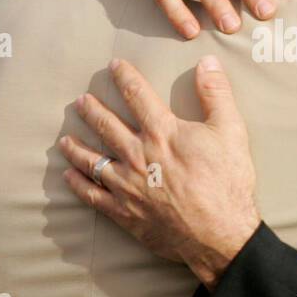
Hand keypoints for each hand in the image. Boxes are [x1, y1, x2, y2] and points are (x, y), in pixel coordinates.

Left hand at [59, 56, 260, 289]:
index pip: (137, 95)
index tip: (114, 66)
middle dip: (92, 110)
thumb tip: (207, 62)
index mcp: (162, 132)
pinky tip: (69, 176)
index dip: (124, 77)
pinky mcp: (125, 212)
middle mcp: (138, 155)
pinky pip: (93, 195)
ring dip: (77, 147)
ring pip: (92, 160)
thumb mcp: (231, 131)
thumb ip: (216, 93)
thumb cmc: (227, 182)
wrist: (219, 234)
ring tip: (65, 139)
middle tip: (80, 101)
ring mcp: (127, 185)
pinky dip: (78, 184)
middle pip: (107, 125)